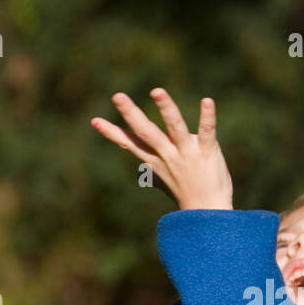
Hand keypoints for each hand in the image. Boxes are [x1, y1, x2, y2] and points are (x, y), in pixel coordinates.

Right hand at [91, 88, 233, 209]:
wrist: (208, 213)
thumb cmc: (188, 194)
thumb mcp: (165, 182)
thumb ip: (153, 173)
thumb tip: (140, 175)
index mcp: (156, 160)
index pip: (131, 143)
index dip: (113, 132)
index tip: (94, 121)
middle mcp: (168, 155)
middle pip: (146, 132)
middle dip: (131, 114)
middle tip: (117, 96)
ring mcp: (187, 153)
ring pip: (175, 127)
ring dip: (166, 109)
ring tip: (157, 91)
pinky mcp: (207, 152)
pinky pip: (206, 131)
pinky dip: (207, 116)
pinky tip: (207, 101)